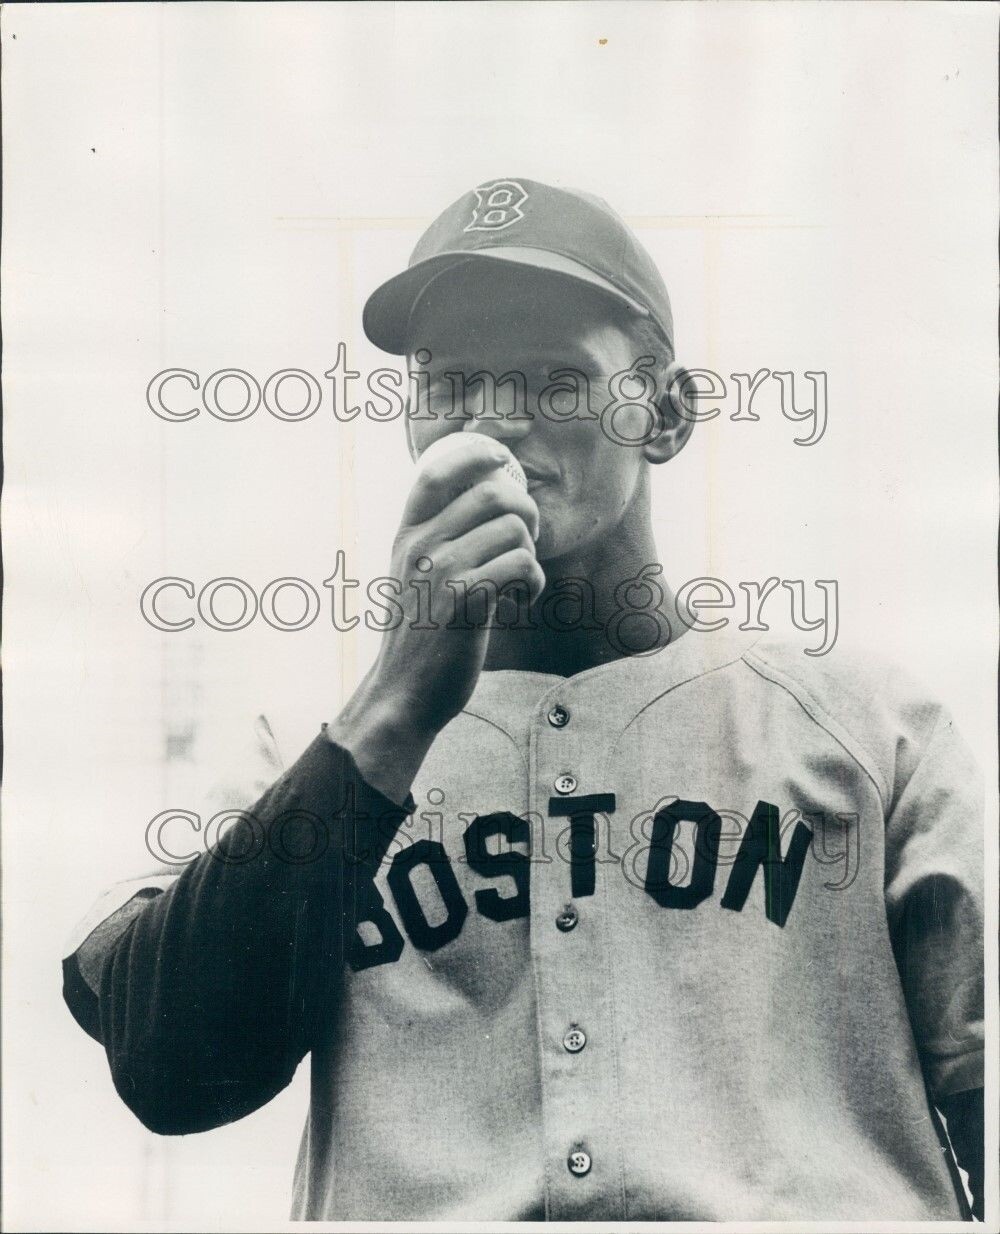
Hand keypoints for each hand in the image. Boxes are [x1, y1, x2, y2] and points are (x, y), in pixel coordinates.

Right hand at [328, 433, 543, 802]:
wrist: (403, 694)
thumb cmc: (421, 637)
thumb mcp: (416, 578)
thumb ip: (440, 541)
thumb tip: (487, 505)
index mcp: (408, 534)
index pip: (437, 469)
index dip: (478, 454)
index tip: (505, 463)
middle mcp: (420, 544)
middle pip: (494, 491)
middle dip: (526, 511)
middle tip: (527, 540)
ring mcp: (440, 570)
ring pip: (514, 529)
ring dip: (531, 554)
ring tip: (520, 582)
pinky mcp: (464, 600)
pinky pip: (522, 565)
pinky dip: (535, 584)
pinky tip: (522, 602)